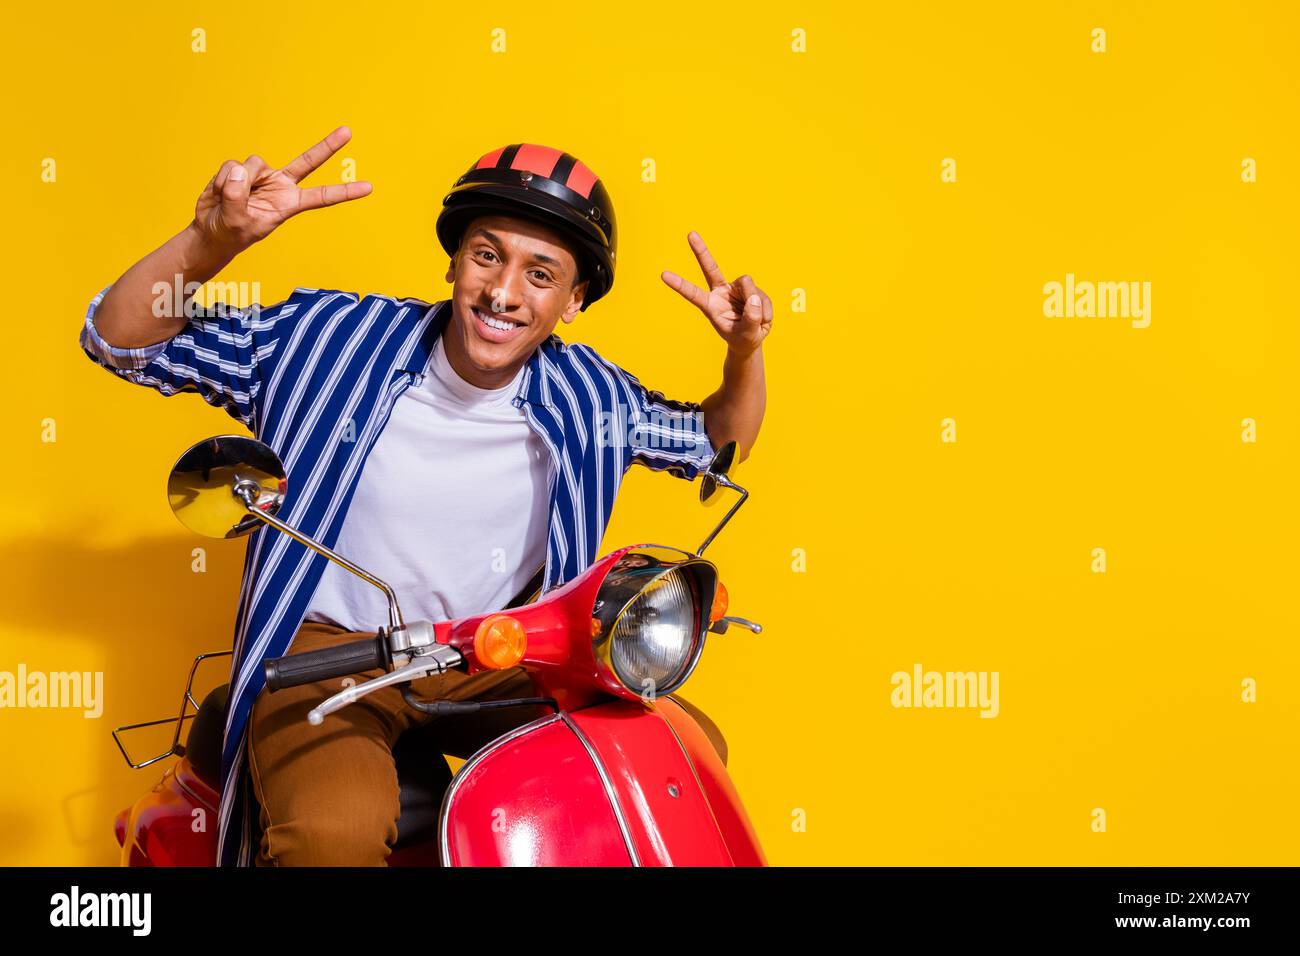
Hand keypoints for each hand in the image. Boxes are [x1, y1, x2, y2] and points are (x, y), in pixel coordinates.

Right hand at [192, 126, 372, 254]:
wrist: (211, 230)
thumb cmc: (230, 233)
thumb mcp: (237, 221)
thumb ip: (238, 195)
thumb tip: (239, 170)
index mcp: (290, 204)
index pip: (322, 197)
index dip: (344, 192)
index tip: (369, 188)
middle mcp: (281, 185)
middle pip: (308, 162)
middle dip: (328, 146)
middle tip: (348, 131)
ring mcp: (262, 175)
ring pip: (253, 164)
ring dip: (236, 182)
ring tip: (228, 200)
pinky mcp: (241, 169)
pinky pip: (231, 166)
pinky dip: (221, 179)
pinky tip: (219, 192)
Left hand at [660, 231, 771, 356]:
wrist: (752, 338)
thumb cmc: (742, 338)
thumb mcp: (746, 335)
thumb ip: (751, 319)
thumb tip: (754, 297)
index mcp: (709, 306)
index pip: (693, 293)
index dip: (680, 285)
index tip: (664, 275)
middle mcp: (720, 292)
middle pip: (711, 268)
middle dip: (701, 251)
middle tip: (690, 234)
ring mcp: (735, 288)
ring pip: (747, 284)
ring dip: (757, 304)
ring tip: (758, 321)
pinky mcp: (751, 288)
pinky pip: (761, 294)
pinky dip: (765, 309)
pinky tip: (762, 317)